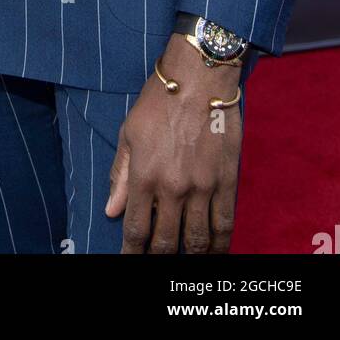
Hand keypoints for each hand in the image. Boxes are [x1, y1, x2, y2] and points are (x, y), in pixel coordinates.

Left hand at [106, 33, 242, 253]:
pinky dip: (219, 243)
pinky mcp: (227, 181)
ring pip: (198, 240)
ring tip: (186, 261)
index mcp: (145, 176)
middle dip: (158, 257)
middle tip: (156, 260)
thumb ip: (121, 175)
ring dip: (191, 256)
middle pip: (167, 242)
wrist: (199, 78)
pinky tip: (215, 251)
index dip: (132, 252)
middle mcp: (173, 188)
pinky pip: (224, 223)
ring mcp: (203, 187)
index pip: (137, 229)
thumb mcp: (129, 133)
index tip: (129, 260)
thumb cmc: (159, 101)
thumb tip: (112, 210)